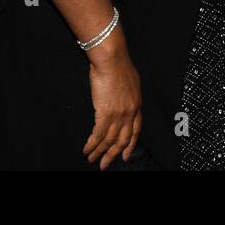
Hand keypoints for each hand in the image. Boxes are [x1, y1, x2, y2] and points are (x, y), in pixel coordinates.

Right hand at [84, 29, 141, 168]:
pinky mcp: (105, 113)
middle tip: (105, 165)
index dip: (130, 145)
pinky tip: (86, 150)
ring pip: (109, 140)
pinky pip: (98, 135)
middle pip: (123, 140)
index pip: (136, 130)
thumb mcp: (131, 81)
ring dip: (99, 152)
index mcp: (137, 105)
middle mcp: (130, 113)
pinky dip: (91, 144)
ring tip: (92, 159)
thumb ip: (129, 94)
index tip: (125, 155)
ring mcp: (119, 114)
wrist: (112, 59)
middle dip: (113, 155)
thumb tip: (125, 99)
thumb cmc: (119, 65)